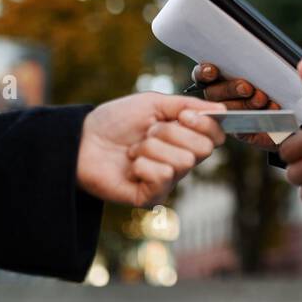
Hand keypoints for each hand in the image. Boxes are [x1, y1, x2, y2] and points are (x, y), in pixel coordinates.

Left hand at [77, 93, 226, 207]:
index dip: (205, 125)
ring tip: (133, 150)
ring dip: (151, 148)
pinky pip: (163, 176)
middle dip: (171, 133)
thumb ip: (188, 105)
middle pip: (202, 149)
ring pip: (181, 162)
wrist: (81, 141)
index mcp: (185, 138)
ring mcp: (167, 181)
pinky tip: (130, 167)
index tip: (183, 115)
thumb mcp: (154, 104)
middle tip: (148, 133)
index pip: (216, 136)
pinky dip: (142, 165)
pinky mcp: (152, 197)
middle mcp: (181, 161)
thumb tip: (221, 109)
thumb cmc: (115, 121)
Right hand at [192, 62, 282, 150]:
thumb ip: (257, 63)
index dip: (205, 72)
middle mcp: (220, 96)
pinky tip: (270, 109)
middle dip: (230, 88)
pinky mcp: (240, 131)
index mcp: (221, 77)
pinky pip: (241, 128)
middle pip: (213, 92)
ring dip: (243, 103)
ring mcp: (228, 115)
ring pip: (226, 109)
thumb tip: (257, 60)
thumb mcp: (269, 69)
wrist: (292, 111)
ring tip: (262, 99)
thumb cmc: (277, 84)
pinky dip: (255, 119)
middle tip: (247, 88)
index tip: (213, 71)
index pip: (203, 74)